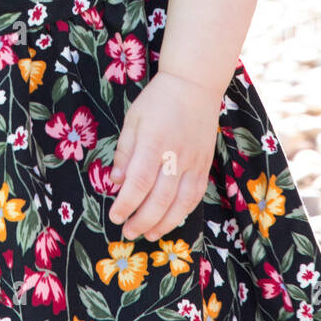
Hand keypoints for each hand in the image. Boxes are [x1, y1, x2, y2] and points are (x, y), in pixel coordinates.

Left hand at [107, 69, 221, 241]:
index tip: (115, 217)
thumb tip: (116, 183)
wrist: (194, 85)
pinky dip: (184, 211)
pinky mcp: (205, 163)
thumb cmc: (157, 100)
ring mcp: (194, 161)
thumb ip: (125, 153)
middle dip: (142, 221)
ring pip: (181, 202)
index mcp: (153, 143)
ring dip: (164, 223)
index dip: (126, 205)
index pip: (138, 183)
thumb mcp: (132, 120)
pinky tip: (171, 219)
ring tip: (148, 235)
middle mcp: (175, 156)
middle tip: (128, 233)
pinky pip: (196, 194)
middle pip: (160, 199)